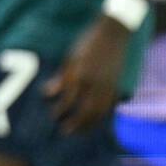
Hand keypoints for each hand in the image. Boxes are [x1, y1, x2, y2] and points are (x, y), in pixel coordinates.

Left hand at [43, 16, 128, 133]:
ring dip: (90, 123)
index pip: (69, 100)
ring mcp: (109, 85)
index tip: (54, 117)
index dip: (60, 111)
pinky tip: (95, 120)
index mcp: (80, 75)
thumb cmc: (86, 44)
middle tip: (65, 131)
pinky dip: (103, 115)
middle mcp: (95, 83)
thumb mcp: (69, 58)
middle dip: (76, 123)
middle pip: (86, 110)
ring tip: (80, 131)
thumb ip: (61, 78)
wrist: (113, 33)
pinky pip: (110, 105)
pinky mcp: (117, 84)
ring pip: (100, 111)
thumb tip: (48, 94)